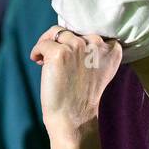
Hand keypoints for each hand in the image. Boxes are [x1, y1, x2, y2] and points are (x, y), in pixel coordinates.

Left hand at [33, 25, 122, 148]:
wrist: (74, 118)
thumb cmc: (83, 97)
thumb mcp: (98, 71)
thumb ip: (92, 52)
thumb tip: (68, 35)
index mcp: (111, 50)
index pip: (92, 33)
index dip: (79, 42)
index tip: (73, 56)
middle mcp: (96, 45)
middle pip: (73, 30)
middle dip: (62, 42)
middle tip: (57, 59)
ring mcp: (78, 47)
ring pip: (57, 33)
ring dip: (48, 44)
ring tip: (44, 60)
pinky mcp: (59, 52)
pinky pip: (43, 43)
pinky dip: (37, 51)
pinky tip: (37, 61)